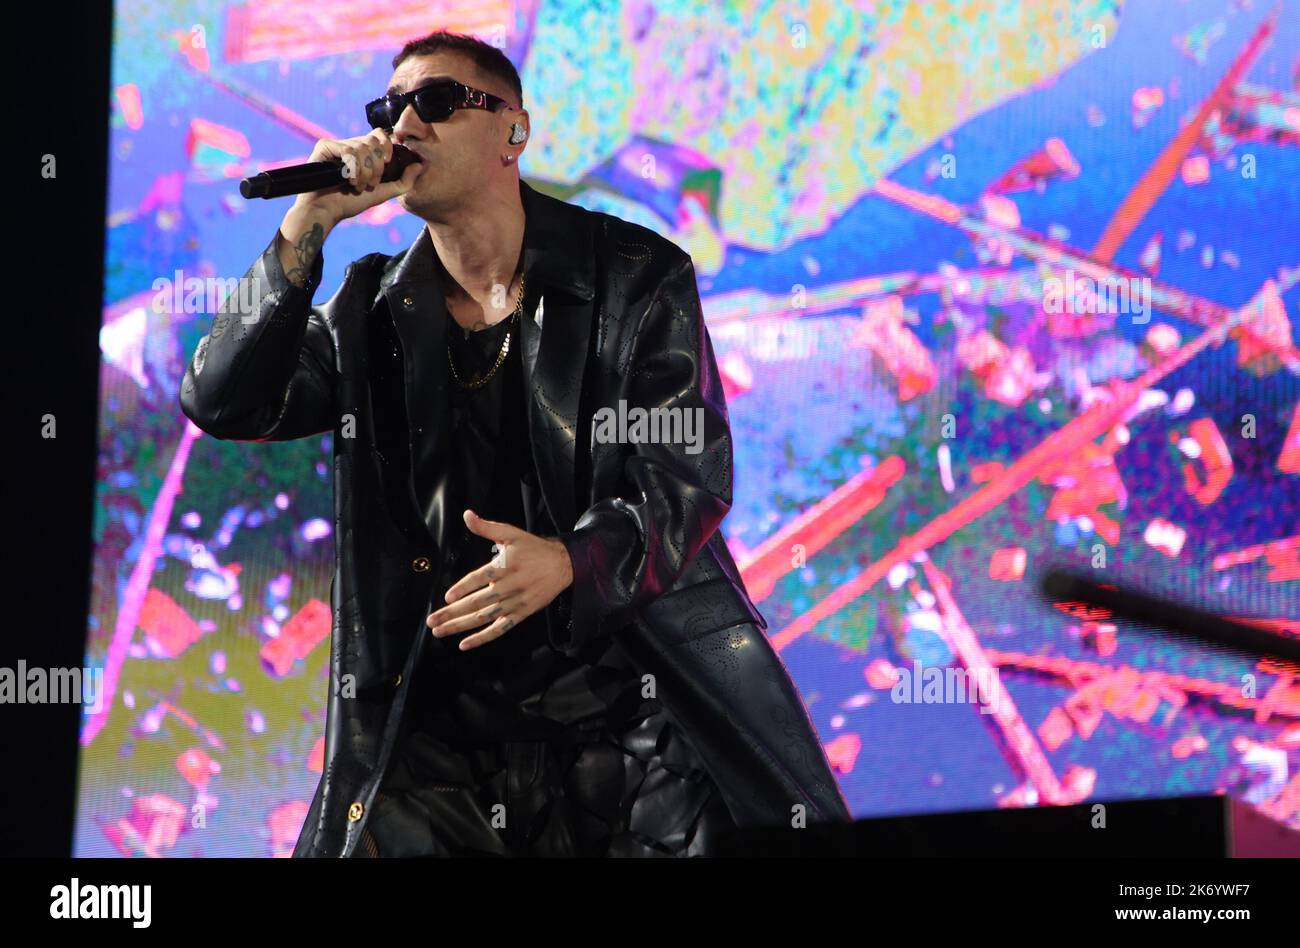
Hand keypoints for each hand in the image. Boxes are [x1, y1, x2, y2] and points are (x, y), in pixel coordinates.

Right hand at [288, 128, 422, 226]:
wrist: (328, 211)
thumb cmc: (352, 203)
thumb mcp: (383, 193)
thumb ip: (404, 181)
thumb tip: (421, 165)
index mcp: (364, 153)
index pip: (380, 135)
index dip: (387, 147)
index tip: (386, 163)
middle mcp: (351, 145)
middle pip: (373, 140)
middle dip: (376, 166)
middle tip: (370, 183)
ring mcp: (337, 145)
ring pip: (362, 146)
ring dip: (364, 171)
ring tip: (357, 185)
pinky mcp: (325, 146)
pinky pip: (347, 149)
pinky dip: (353, 167)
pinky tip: (348, 180)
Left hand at [426, 510, 574, 650]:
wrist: (562, 565)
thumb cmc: (534, 549)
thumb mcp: (511, 533)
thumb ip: (486, 527)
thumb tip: (467, 515)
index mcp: (505, 567)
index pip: (480, 578)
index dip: (464, 588)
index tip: (448, 597)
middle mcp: (509, 587)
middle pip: (477, 602)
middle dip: (452, 613)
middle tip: (432, 621)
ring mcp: (515, 603)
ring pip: (484, 618)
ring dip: (461, 626)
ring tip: (440, 631)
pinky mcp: (521, 614)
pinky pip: (500, 629)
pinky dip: (483, 638)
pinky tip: (465, 644)